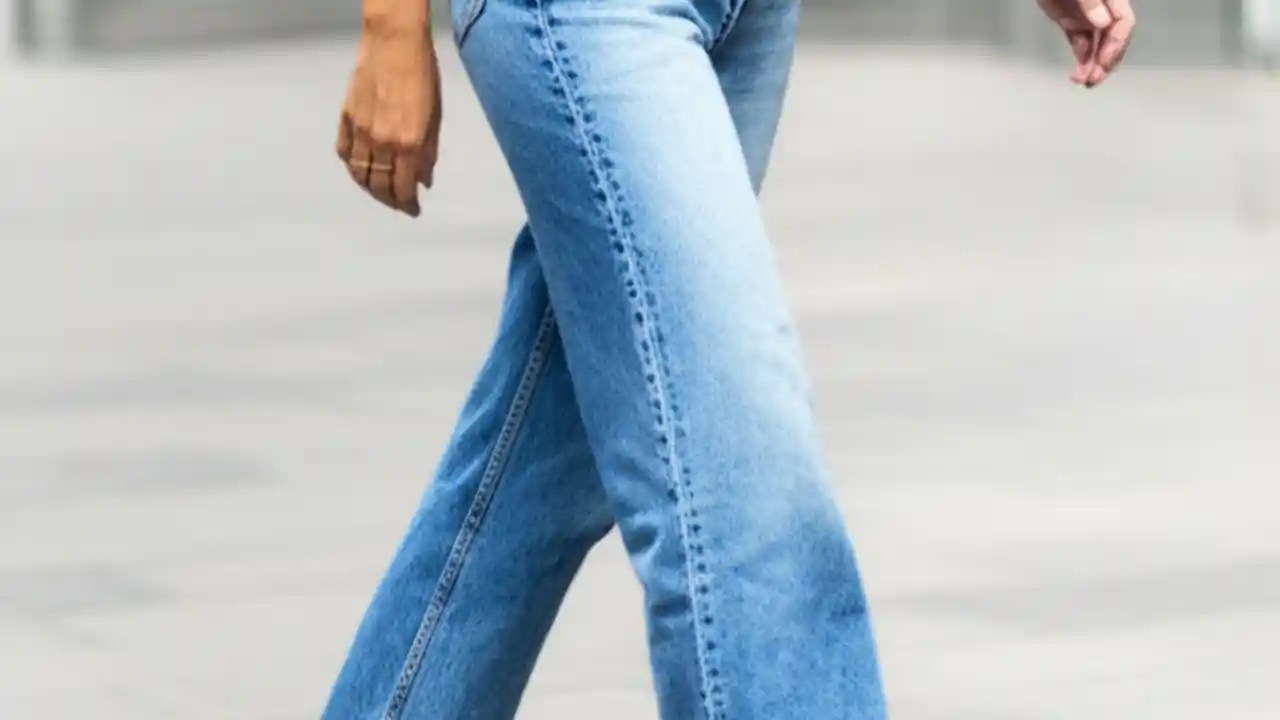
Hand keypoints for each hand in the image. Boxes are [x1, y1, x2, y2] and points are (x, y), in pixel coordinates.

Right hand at [336, 29, 441, 216]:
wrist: (394, 43)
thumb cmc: (422, 75)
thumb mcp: (435, 117)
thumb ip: (429, 152)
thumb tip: (424, 181)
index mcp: (408, 144)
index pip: (404, 188)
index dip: (408, 205)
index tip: (413, 210)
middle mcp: (382, 142)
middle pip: (379, 186)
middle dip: (390, 201)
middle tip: (398, 205)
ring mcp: (360, 131)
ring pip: (359, 173)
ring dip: (370, 188)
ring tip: (380, 192)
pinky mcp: (346, 118)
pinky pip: (344, 152)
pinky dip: (352, 166)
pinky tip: (361, 169)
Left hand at [1037, 0, 1136, 87]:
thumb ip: (1090, 1)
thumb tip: (1102, 23)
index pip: (1123, 24)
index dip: (1116, 44)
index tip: (1103, 61)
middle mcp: (1102, 9)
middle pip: (1112, 39)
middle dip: (1105, 61)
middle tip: (1093, 80)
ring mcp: (1087, 17)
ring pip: (1096, 46)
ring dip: (1092, 66)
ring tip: (1083, 82)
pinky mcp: (1071, 23)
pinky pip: (1080, 45)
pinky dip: (1080, 60)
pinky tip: (1076, 73)